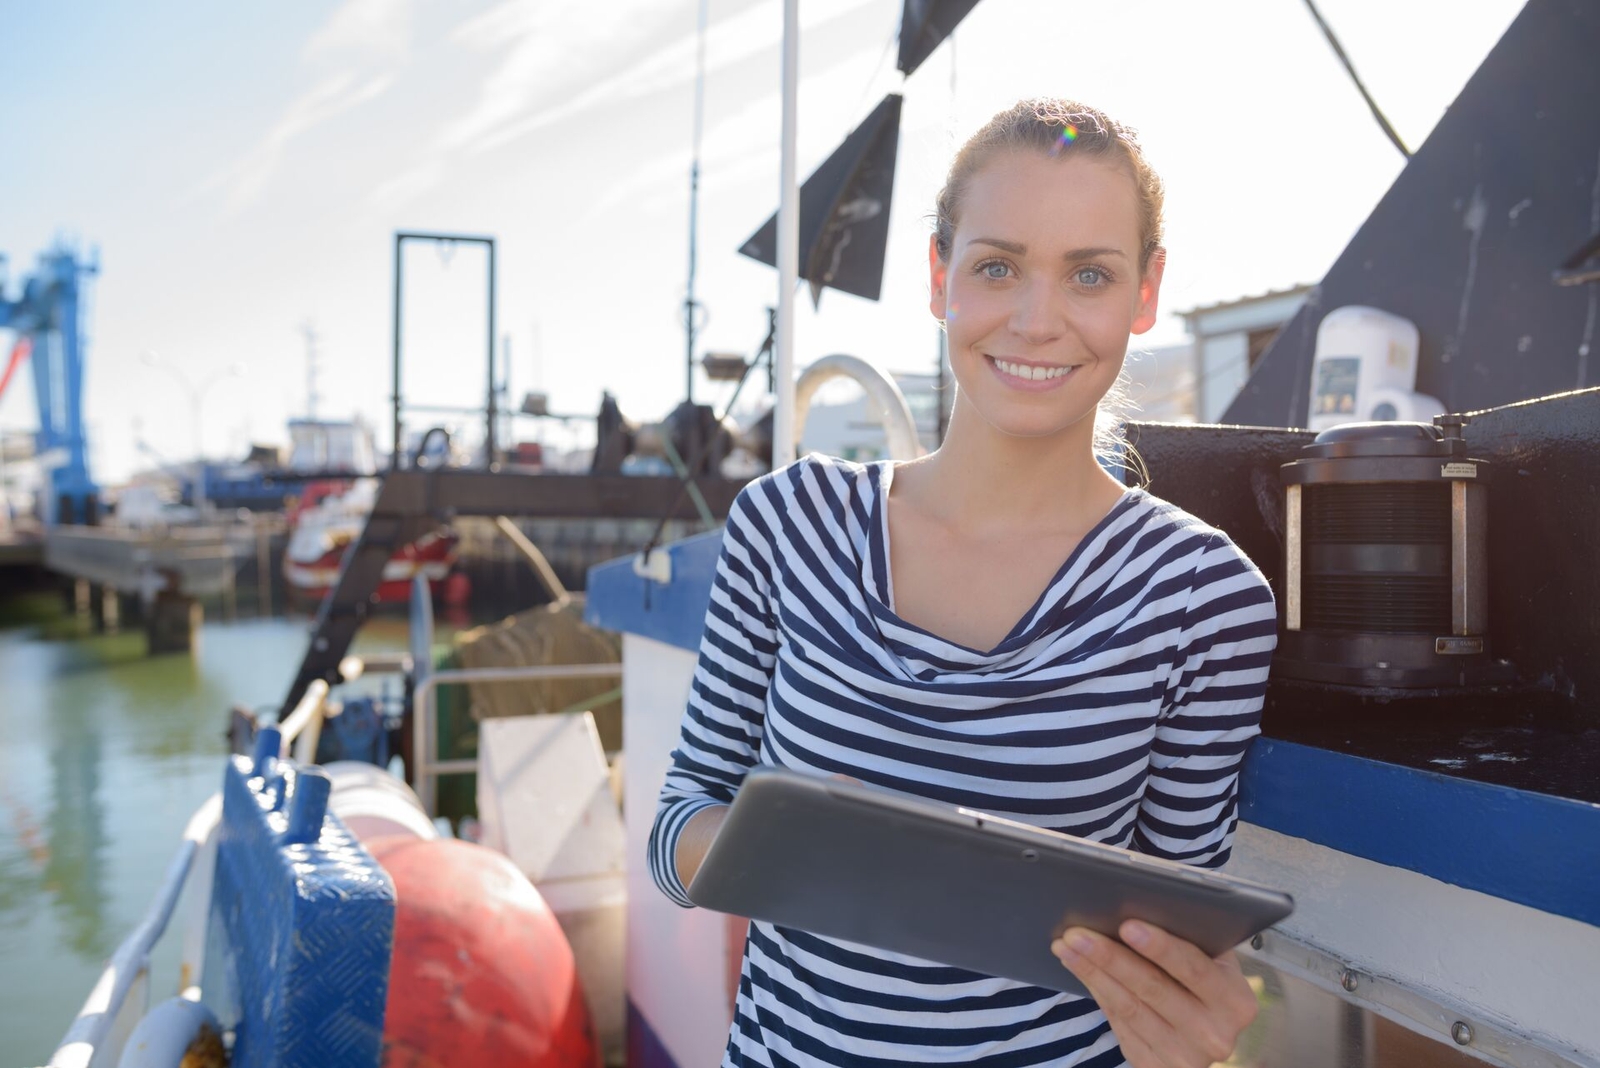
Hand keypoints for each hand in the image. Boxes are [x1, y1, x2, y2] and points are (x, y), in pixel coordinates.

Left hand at [1051, 920, 1257, 1066]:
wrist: (1207, 1033)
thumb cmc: (1205, 980)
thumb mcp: (1214, 961)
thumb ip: (1192, 938)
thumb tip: (1140, 903)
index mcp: (1236, 1002)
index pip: (1195, 969)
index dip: (1160, 947)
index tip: (1127, 925)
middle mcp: (1215, 1035)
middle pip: (1153, 989)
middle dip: (1110, 957)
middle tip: (1077, 933)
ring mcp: (1184, 1056)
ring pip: (1128, 1007)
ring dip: (1092, 972)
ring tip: (1066, 946)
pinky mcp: (1154, 1065)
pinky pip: (1118, 1023)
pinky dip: (1095, 991)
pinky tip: (1078, 967)